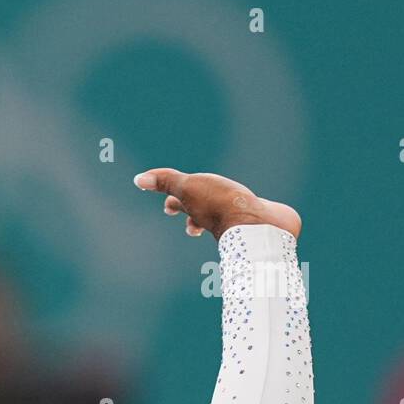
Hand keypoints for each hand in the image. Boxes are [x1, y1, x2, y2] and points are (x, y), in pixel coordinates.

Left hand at [133, 169, 301, 240]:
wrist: (258, 225)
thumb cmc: (221, 205)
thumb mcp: (188, 188)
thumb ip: (167, 182)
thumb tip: (138, 179)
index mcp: (198, 207)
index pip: (180, 202)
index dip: (172, 201)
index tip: (167, 205)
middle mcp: (217, 215)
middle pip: (200, 214)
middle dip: (193, 215)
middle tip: (189, 223)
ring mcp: (240, 218)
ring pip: (228, 217)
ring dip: (226, 217)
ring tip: (233, 218)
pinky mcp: (263, 219)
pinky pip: (257, 216)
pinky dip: (256, 215)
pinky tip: (265, 214)